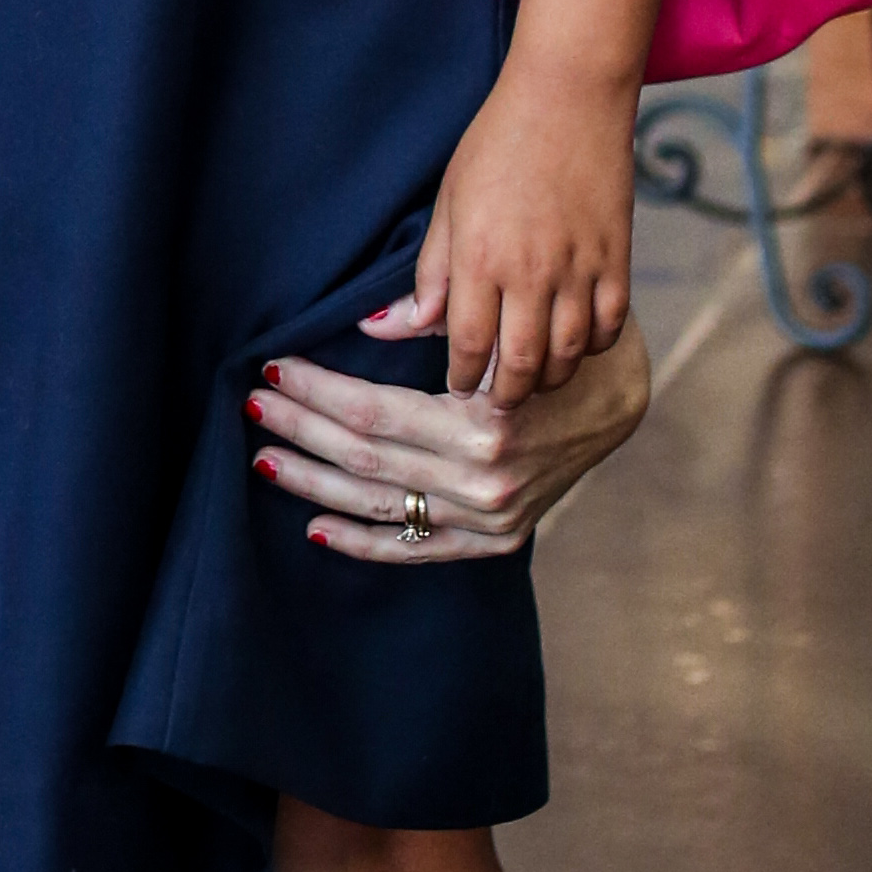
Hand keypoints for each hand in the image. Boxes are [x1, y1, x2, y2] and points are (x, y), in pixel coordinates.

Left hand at [254, 309, 651, 564]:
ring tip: (265, 456)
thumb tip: (366, 323)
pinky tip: (315, 526)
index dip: (316, 389)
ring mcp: (489, 518)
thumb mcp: (505, 329)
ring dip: (314, 481)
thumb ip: (437, 329)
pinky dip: (363, 541)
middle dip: (300, 428)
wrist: (619, 400)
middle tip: (252, 402)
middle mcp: (484, 480)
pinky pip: (416, 548)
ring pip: (379, 503)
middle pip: (364, 456)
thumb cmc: (555, 346)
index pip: (372, 411)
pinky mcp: (495, 540)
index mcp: (484, 424)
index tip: (274, 365)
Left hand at [403, 59, 639, 400]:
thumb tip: (394, 327)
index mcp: (479, 257)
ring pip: (568, 353)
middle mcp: (531, 271)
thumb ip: (429, 272)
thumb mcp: (449, 202)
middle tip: (494, 403)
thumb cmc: (497, 142)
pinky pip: (610, 325)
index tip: (456, 386)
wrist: (568, 95)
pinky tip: (576, 346)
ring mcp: (579, 267)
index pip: (467, 345)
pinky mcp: (617, 258)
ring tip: (531, 381)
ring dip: (547, 378)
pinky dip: (593, 347)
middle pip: (519, 363)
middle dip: (503, 394)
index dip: (460, 376)